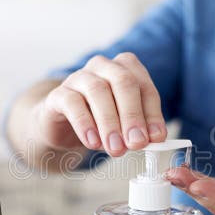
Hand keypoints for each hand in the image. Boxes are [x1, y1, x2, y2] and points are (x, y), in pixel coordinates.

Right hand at [35, 53, 167, 155]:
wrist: (63, 127)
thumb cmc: (99, 121)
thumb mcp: (124, 126)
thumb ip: (139, 129)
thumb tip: (154, 138)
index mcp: (125, 68)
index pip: (144, 86)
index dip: (152, 113)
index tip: (156, 137)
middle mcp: (103, 66)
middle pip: (123, 82)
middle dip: (132, 115)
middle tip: (136, 143)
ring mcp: (79, 77)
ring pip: (98, 91)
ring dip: (110, 122)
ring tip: (116, 148)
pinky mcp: (58, 94)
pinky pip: (72, 103)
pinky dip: (85, 124)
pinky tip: (92, 142)